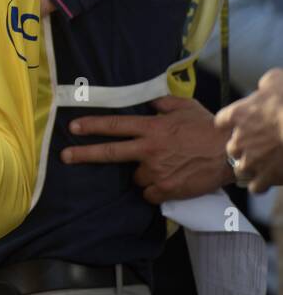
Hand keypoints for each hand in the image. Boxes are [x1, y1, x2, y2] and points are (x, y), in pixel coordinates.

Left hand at [63, 96, 231, 203]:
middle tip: (64, 156)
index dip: (91, 126)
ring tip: (164, 166)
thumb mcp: (185, 107)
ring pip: (135, 176)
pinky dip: (155, 189)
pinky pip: (150, 192)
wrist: (230, 154)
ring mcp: (156, 172)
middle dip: (83, 154)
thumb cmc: (208, 128)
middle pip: (109, 153)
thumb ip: (162, 104)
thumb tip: (147, 102)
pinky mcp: (167, 189)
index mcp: (151, 129)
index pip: (114, 126)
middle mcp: (149, 150)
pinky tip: (168, 180)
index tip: (72, 127)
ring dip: (143, 172)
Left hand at [216, 69, 282, 192]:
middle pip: (231, 148)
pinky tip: (271, 180)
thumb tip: (266, 84)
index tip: (241, 124)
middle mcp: (238, 140)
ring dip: (250, 168)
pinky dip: (262, 184)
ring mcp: (251, 160)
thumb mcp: (275, 81)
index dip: (232, 123)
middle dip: (242, 149)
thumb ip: (266, 84)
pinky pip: (256, 187)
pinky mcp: (266, 177)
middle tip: (258, 147)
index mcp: (237, 115)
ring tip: (263, 167)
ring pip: (241, 170)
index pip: (222, 121)